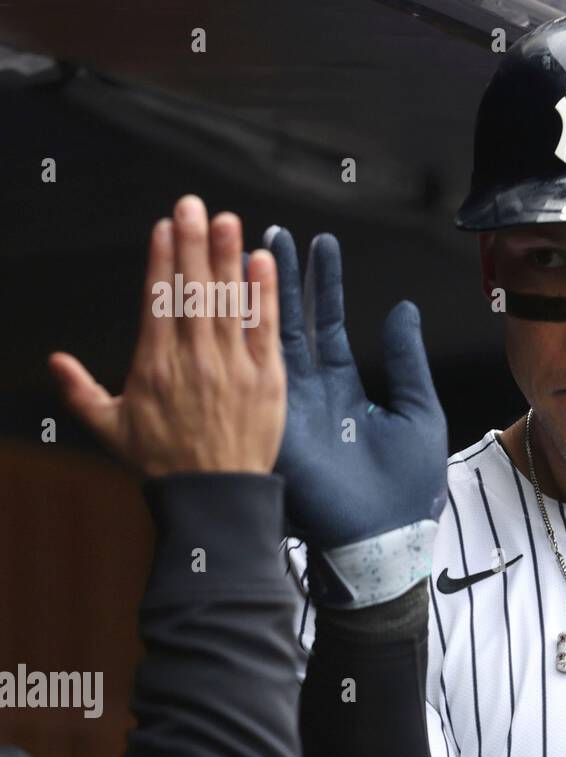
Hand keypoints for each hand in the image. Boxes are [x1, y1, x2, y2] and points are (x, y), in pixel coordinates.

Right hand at [48, 195, 283, 475]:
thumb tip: (53, 361)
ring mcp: (231, 367)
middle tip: (194, 204)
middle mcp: (192, 359)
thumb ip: (79, 391)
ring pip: (227, 301)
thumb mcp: (110, 428)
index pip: (157, 299)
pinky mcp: (266, 378)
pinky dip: (263, 293)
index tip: (165, 227)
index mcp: (153, 365)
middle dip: (192, 243)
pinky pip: (265, 327)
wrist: (214, 496)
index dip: (162, 259)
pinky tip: (262, 261)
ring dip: (227, 256)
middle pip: (191, 290)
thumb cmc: (163, 463)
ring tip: (227, 219)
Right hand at [266, 227, 447, 550]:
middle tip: (270, 233)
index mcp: (344, 389)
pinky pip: (256, 373)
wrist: (387, 538)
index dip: (325, 283)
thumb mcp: (418, 408)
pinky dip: (248, 335)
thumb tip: (403, 308)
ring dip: (259, 294)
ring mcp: (287, 407)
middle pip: (290, 322)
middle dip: (280, 278)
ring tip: (254, 246)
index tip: (321, 243)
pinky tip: (242, 294)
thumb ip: (406, 357)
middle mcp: (310, 393)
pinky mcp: (272, 425)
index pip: (330, 324)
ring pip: (268, 339)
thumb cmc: (409, 485)